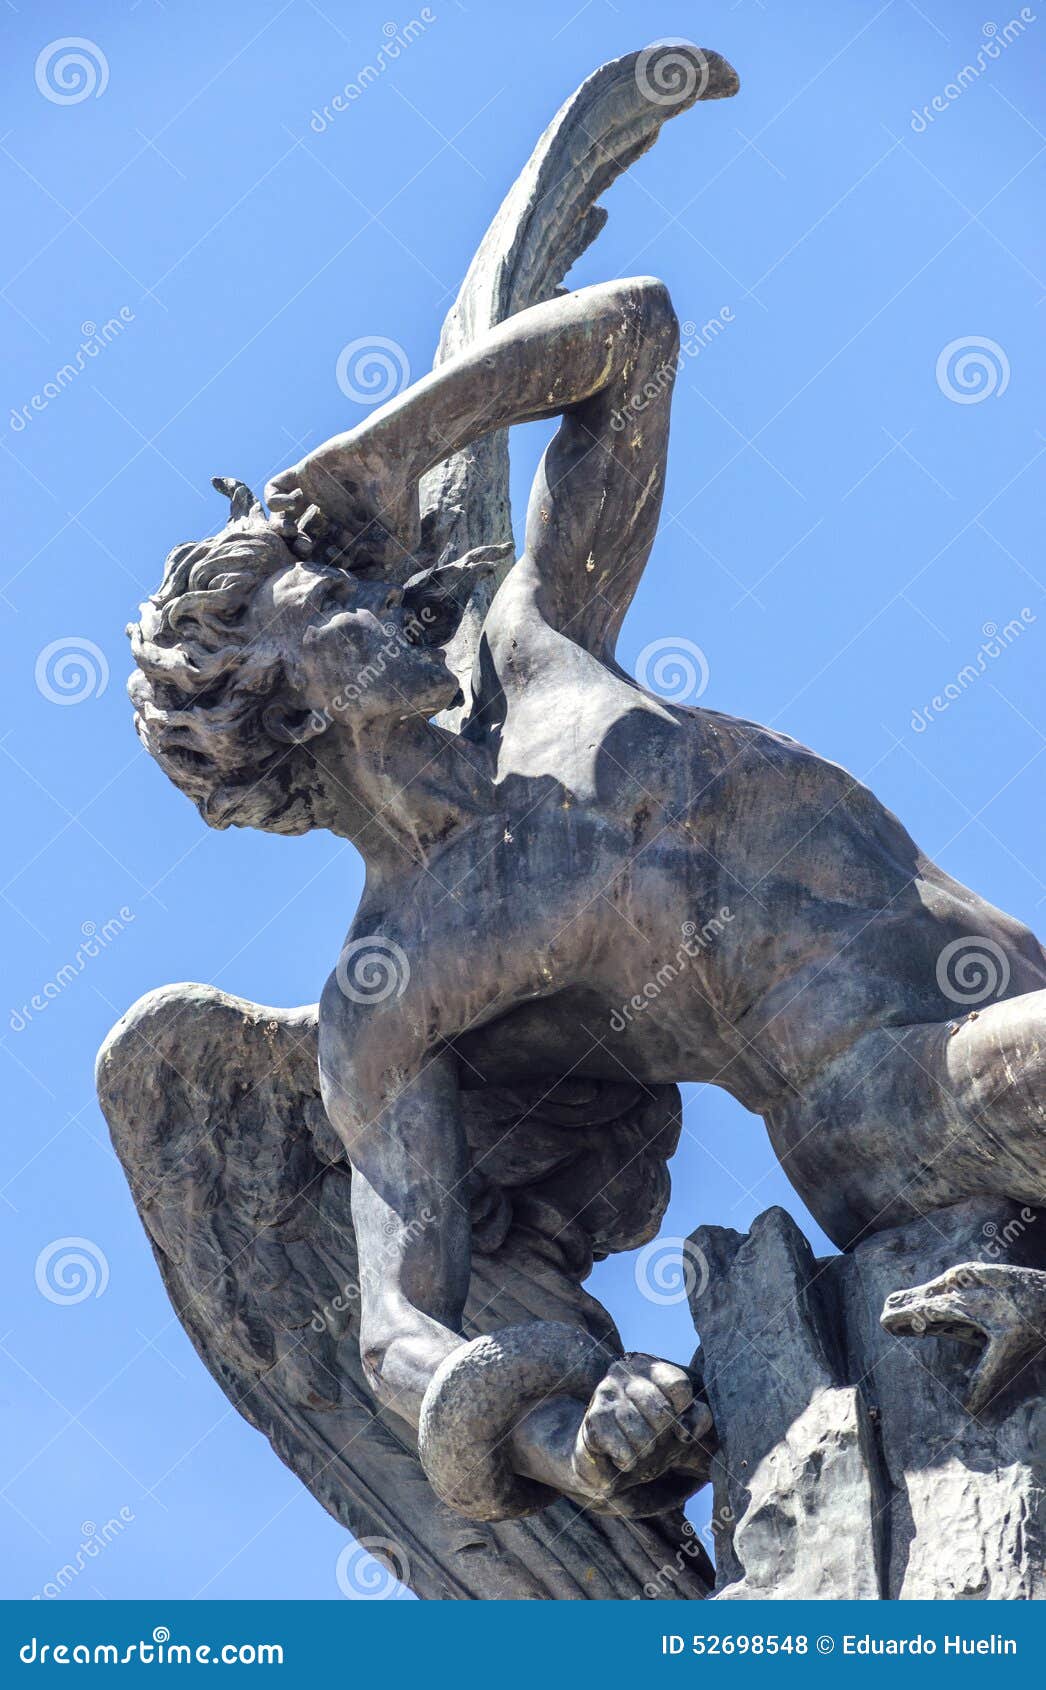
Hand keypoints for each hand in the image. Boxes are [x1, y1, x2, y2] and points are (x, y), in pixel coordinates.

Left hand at [265, 439, 418, 569]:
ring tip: (291, 531)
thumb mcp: (404, 540)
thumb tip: (363, 575)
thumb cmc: (402, 496)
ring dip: (281, 528)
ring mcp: (315, 491)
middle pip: (302, 537)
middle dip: (299, 549)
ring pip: (285, 516)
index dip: (324, 560)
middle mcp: (331, 509)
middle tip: (305, 550)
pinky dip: (275, 501)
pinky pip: (274, 488)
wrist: (391, 455)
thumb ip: (387, 562)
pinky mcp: (303, 472)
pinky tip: (292, 506)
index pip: (325, 551)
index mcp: (350, 525)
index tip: (333, 557)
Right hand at [570, 1353, 709, 1498]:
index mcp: (649, 1367)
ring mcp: (607, 1394)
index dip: (685, 1412)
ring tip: (640, 1448)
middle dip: (663, 1435)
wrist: (608, 1451)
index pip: (678, 1385)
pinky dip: (629, 1459)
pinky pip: (622, 1447)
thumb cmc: (652, 1432)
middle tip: (656, 1439)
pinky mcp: (594, 1418)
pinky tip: (626, 1457)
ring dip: (646, 1449)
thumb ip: (697, 1418)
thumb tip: (686, 1429)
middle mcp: (625, 1373)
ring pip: (642, 1433)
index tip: (680, 1427)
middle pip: (661, 1411)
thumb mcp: (680, 1423)